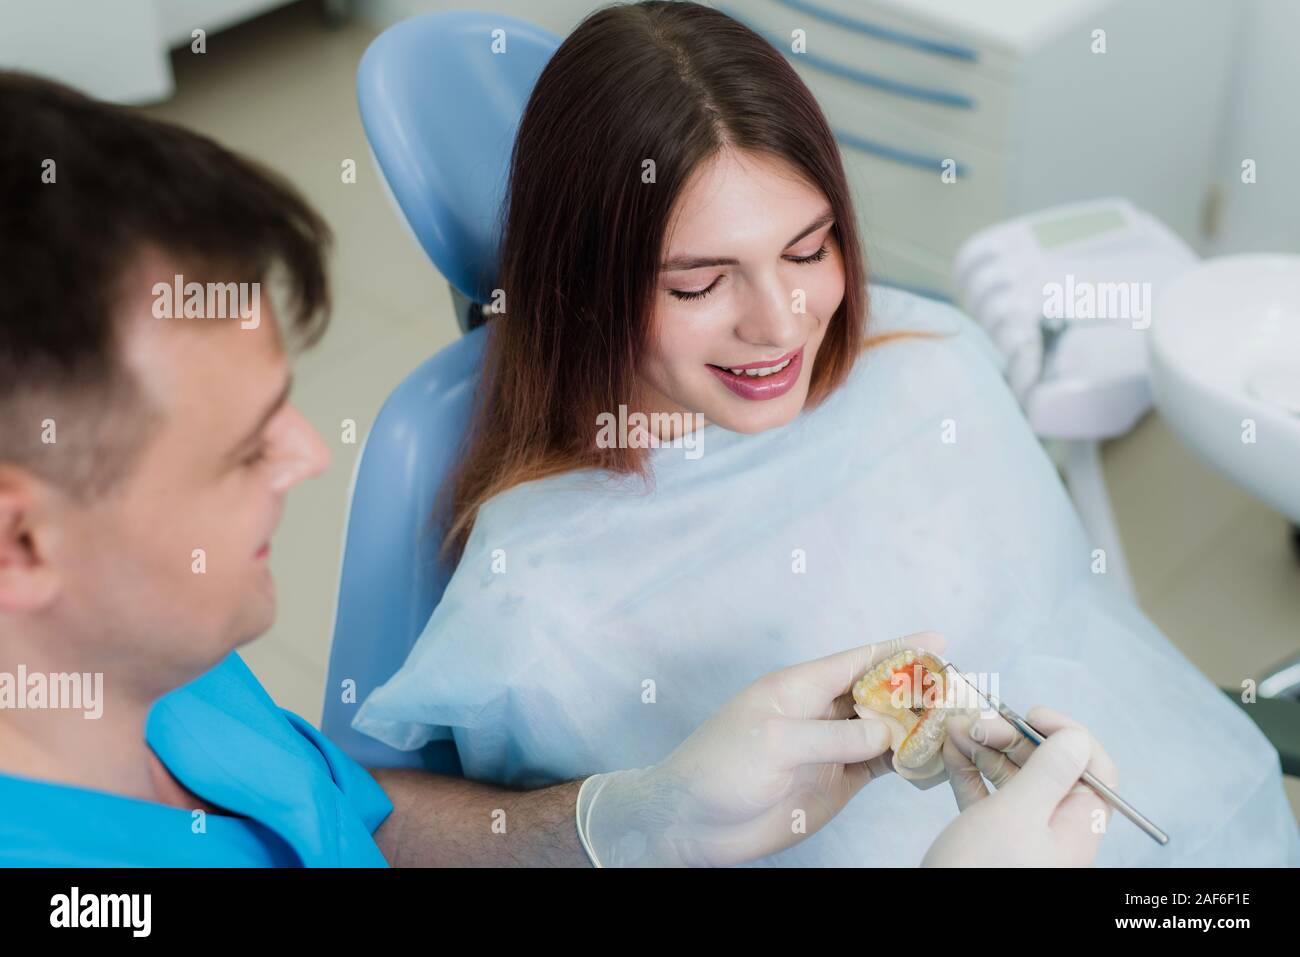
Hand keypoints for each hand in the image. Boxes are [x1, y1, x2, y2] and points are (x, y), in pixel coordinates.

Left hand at [576, 632, 946, 865]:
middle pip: (877, 692)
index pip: (857, 660)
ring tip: (956, 723)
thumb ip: (835, 736)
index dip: (898, 648)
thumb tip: (888, 733)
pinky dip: (904, 761)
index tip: (938, 638)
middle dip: (916, 688)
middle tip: (960, 689)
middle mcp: (816, 713)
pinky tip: (929, 759)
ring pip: (882, 730)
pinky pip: (877, 765)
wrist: (691, 822)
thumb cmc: (719, 769)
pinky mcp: (832, 782)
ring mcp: (827, 748)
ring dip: (915, 726)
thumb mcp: (777, 744)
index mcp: (798, 688)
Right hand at [922, 706, 1117, 866]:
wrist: (940, 926)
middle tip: (977, 722)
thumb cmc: (982, 870)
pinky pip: (987, 796)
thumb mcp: (1018, 815)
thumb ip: (1049, 772)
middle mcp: (1055, 831)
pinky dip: (969, 770)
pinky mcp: (991, 841)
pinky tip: (950, 752)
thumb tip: (1078, 738)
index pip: (1093, 768)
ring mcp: (1023, 837)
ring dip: (985, 748)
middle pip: (1047, 767)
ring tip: (955, 729)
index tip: (1030, 715)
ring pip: (1012, 779)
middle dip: (1012, 737)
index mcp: (1077, 826)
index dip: (1066, 735)